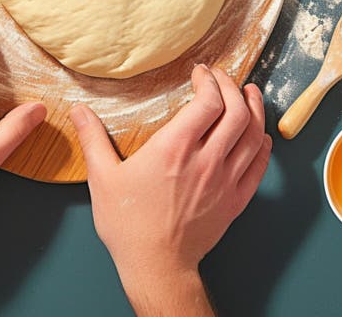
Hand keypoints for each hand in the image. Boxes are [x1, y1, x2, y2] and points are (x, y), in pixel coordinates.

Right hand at [70, 65, 270, 308]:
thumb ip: (92, 139)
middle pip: (235, 112)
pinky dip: (263, 145)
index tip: (201, 72)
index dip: (209, 81)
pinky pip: (259, 167)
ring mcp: (224, 181)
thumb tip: (78, 111)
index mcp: (174, 149)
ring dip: (253, 109)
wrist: (156, 268)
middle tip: (221, 78)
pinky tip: (260, 134)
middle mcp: (205, 161)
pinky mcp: (235, 201)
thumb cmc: (129, 225)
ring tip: (248, 92)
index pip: (208, 102)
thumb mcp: (102, 177)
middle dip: (231, 87)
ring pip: (253, 135)